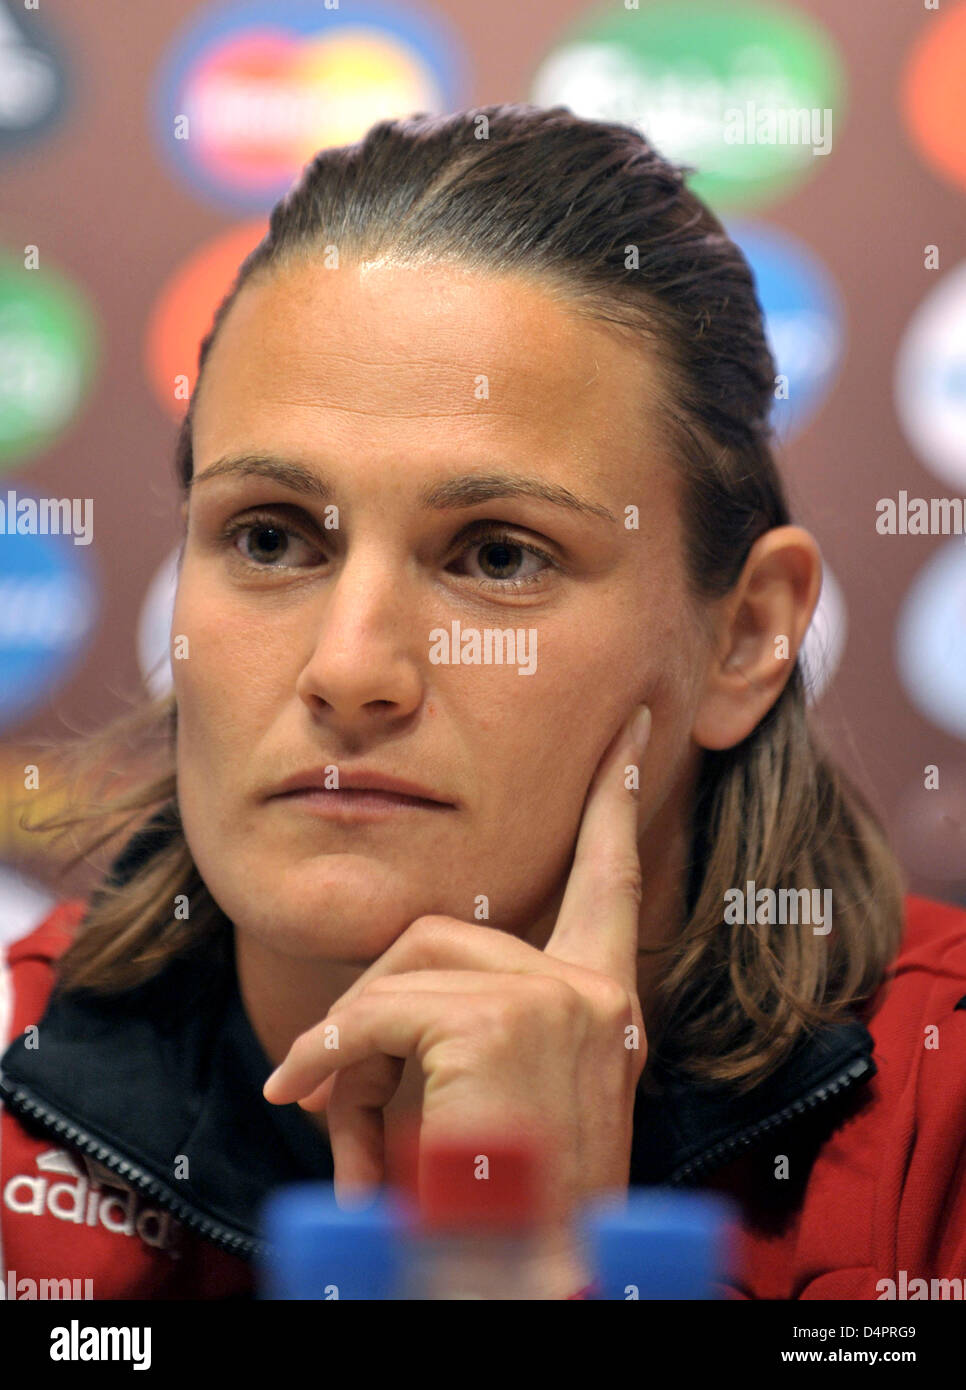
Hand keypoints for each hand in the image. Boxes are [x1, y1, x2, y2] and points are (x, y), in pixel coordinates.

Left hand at [263, 703, 651, 1239]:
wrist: (529, 1285)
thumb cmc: (497, 1216)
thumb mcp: (486, 1103)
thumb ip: (455, 1032)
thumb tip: (349, 1022)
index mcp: (603, 1004)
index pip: (613, 879)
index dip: (617, 802)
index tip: (633, 738)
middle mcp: (592, 992)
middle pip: (445, 930)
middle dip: (370, 1001)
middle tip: (324, 1084)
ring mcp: (554, 1000)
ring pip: (405, 967)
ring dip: (345, 1042)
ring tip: (325, 1117)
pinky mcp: (502, 1021)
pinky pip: (377, 1012)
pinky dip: (325, 1053)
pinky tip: (305, 1100)